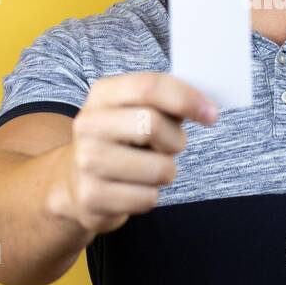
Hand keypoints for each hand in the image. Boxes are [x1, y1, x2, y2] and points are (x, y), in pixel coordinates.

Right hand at [47, 72, 218, 236]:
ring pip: (158, 168)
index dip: (187, 99)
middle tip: (172, 146)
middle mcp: (88, 124)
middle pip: (151, 124)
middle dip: (176, 139)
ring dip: (165, 171)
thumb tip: (205, 105)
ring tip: (149, 168)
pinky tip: (134, 188)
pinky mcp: (91, 197)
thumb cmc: (120, 141)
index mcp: (102, 94)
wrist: (74, 182)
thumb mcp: (135, 111)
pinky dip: (150, 195)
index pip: (149, 86)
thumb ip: (166, 102)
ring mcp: (85, 161)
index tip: (211, 114)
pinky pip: (148, 198)